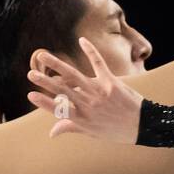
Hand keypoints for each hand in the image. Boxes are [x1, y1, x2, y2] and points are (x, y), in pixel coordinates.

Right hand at [27, 37, 143, 141]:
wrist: (143, 125)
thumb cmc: (116, 131)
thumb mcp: (92, 132)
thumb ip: (70, 127)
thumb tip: (51, 132)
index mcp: (83, 119)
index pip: (60, 111)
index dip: (45, 103)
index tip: (30, 95)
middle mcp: (89, 105)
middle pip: (64, 91)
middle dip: (46, 82)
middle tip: (31, 73)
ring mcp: (100, 93)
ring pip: (75, 76)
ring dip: (57, 65)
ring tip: (43, 56)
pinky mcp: (111, 82)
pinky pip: (98, 64)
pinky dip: (90, 51)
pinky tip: (81, 40)